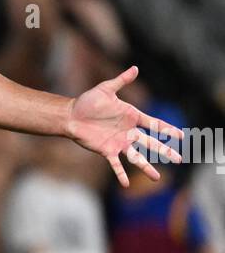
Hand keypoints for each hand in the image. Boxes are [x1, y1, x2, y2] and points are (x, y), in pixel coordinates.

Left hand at [66, 66, 181, 187]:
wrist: (71, 115)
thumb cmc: (88, 101)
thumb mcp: (105, 89)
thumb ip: (121, 81)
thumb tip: (135, 68)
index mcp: (132, 117)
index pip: (154, 124)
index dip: (168, 130)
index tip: (181, 135)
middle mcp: (128, 132)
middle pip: (151, 143)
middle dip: (165, 151)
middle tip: (178, 159)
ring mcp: (119, 143)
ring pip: (137, 157)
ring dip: (147, 167)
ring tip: (157, 178)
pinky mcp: (107, 151)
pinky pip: (115, 164)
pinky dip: (120, 174)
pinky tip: (126, 184)